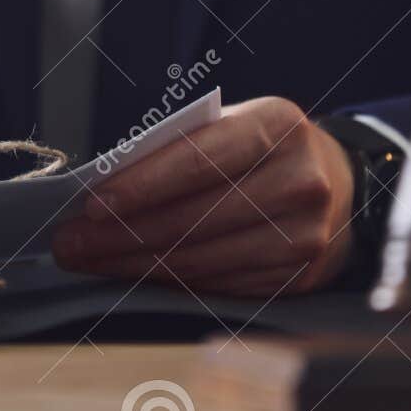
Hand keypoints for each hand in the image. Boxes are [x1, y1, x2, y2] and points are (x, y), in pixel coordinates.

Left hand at [50, 97, 355, 296]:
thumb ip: (180, 148)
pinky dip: (167, 281)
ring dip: (133, 264)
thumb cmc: (262, 150)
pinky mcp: (299, 277)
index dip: (141, 185)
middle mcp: (299, 181)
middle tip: (68, 242)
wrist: (341, 186)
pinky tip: (133, 273)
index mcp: (279, 125)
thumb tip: (103, 188)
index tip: (89, 204)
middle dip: (119, 234)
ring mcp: (304, 235)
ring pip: (200, 260)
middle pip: (192, 219)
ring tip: (88, 259)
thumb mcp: (233, 126)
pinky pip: (217, 285)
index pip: (199, 159)